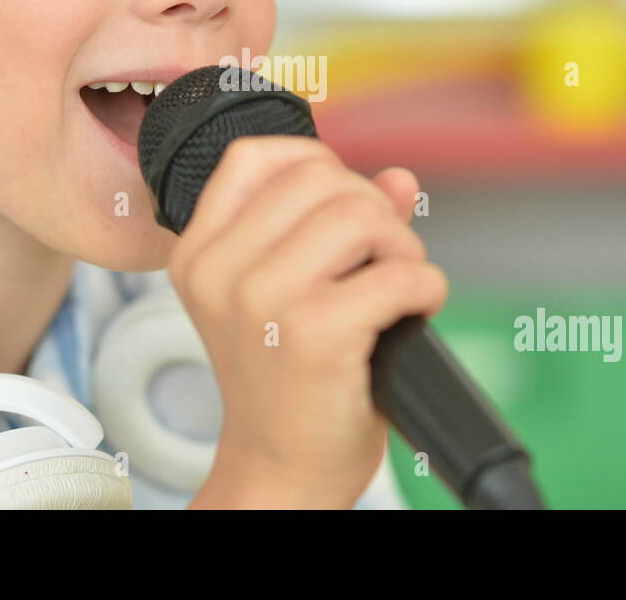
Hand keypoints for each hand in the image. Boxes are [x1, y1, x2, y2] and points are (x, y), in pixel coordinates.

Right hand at [172, 136, 447, 507]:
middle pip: (319, 176)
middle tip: (380, 258)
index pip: (254, 156)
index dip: (316, 164)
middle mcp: (220, 270)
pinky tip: (414, 312)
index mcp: (199, 253)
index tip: (342, 206)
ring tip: (396, 286)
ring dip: (401, 245)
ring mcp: (262, 301)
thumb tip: (401, 179)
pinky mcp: (313, 334)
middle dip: (370, 208)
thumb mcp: (285, 291)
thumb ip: (335, 225)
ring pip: (361, 213)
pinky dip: (426, 287)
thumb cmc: (286, 379)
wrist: (281, 468)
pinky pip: (399, 274)